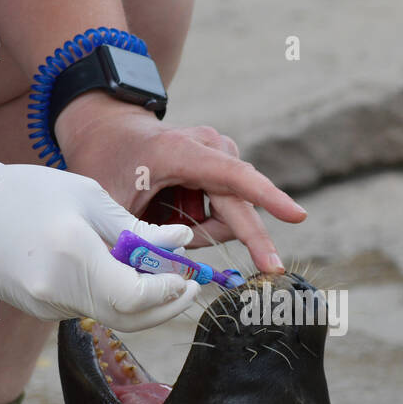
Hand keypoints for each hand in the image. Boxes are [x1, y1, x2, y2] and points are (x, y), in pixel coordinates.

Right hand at [0, 154, 200, 328]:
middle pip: (129, 318)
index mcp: (72, 255)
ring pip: (111, 315)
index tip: (187, 277)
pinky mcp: (42, 311)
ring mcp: (47, 306)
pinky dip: (115, 296)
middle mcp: (58, 290)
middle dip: (166, 306)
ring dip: (143, 300)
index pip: (134, 296)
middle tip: (189, 285)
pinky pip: (90, 308)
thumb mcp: (87, 197)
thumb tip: (181, 243)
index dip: (167, 292)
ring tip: (157, 270)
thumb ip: (135, 228)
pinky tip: (119, 271)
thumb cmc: (26, 193)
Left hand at [54, 94, 305, 272]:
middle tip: (270, 269)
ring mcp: (219, 153)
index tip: (297, 216)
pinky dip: (202, 220)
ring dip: (203, 230)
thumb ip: (137, 236)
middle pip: (241, 203)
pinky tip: (172, 208)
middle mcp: (210, 147)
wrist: (109, 129)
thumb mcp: (109, 203)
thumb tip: (166, 274)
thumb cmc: (105, 162)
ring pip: (230, 213)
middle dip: (252, 239)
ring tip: (163, 219)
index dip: (267, 197)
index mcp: (180, 152)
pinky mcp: (222, 165)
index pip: (233, 176)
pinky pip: (224, 208)